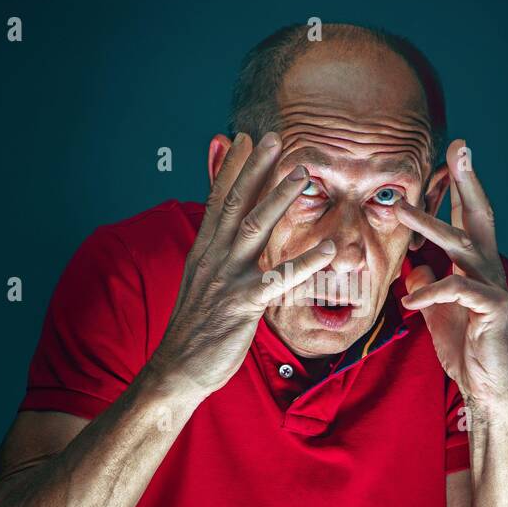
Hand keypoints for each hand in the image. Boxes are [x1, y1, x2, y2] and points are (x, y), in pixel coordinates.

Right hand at [148, 132, 335, 396]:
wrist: (177, 369)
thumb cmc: (195, 328)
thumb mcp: (202, 283)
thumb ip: (216, 255)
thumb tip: (225, 233)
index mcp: (203, 251)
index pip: (218, 200)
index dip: (232, 167)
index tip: (246, 138)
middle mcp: (213, 258)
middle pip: (237, 204)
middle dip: (256, 168)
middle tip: (275, 138)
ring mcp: (228, 279)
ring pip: (256, 228)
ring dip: (279, 197)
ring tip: (302, 172)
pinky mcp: (244, 304)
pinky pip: (280, 279)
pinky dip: (306, 262)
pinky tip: (330, 248)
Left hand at [394, 139, 507, 410]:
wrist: (486, 384)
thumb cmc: (465, 344)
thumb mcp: (436, 308)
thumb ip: (426, 282)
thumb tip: (412, 267)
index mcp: (475, 264)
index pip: (467, 216)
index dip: (460, 185)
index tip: (454, 153)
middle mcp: (487, 268)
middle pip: (477, 215)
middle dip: (467, 180)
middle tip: (459, 148)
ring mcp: (492, 285)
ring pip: (460, 246)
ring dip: (429, 226)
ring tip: (401, 211)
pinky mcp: (491, 308)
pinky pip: (455, 290)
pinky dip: (430, 292)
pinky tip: (409, 302)